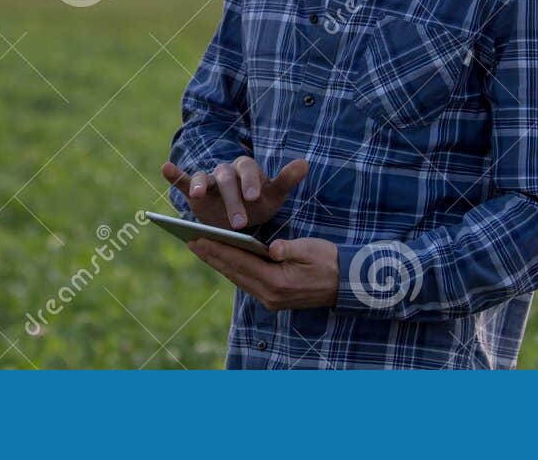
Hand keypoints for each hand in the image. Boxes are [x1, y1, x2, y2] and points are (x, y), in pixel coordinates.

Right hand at [160, 156, 307, 229]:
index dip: (251, 183)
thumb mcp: (274, 195)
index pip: (249, 171)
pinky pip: (183, 180)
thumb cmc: (258, 203)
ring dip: (200, 185)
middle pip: (227, 179)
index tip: (255, 198)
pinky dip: (174, 174)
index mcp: (247, 169)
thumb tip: (305, 162)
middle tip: (239, 223)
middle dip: (232, 200)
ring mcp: (209, 179)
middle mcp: (226, 170)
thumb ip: (286, 180)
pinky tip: (165, 167)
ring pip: (204, 178)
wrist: (239, 216)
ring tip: (197, 193)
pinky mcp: (193, 190)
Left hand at [187, 237, 339, 310]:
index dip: (218, 250)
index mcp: (277, 282)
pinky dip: (232, 269)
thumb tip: (270, 249)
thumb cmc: (329, 262)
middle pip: (233, 272)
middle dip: (211, 256)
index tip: (198, 238)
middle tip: (190, 240)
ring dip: (218, 263)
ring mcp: (270, 299)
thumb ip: (288, 249)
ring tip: (201, 247)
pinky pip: (246, 281)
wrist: (347, 284)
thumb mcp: (310, 250)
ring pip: (237, 278)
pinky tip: (222, 259)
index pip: (240, 262)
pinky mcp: (273, 298)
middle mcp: (269, 295)